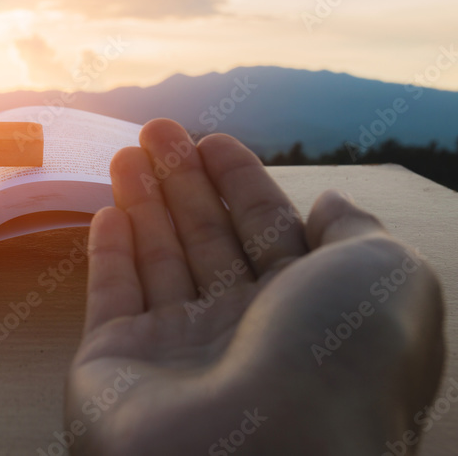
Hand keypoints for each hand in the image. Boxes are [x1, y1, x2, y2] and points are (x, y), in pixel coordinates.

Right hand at [68, 119, 444, 454]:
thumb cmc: (334, 362)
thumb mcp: (383, 276)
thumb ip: (356, 232)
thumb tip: (328, 203)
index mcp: (308, 314)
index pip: (268, 232)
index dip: (242, 182)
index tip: (214, 139)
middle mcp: (243, 332)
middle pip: (208, 239)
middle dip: (183, 180)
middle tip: (158, 129)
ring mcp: (177, 350)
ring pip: (158, 259)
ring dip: (142, 201)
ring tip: (127, 151)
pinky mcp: (115, 363)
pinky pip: (111, 297)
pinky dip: (107, 253)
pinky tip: (107, 212)